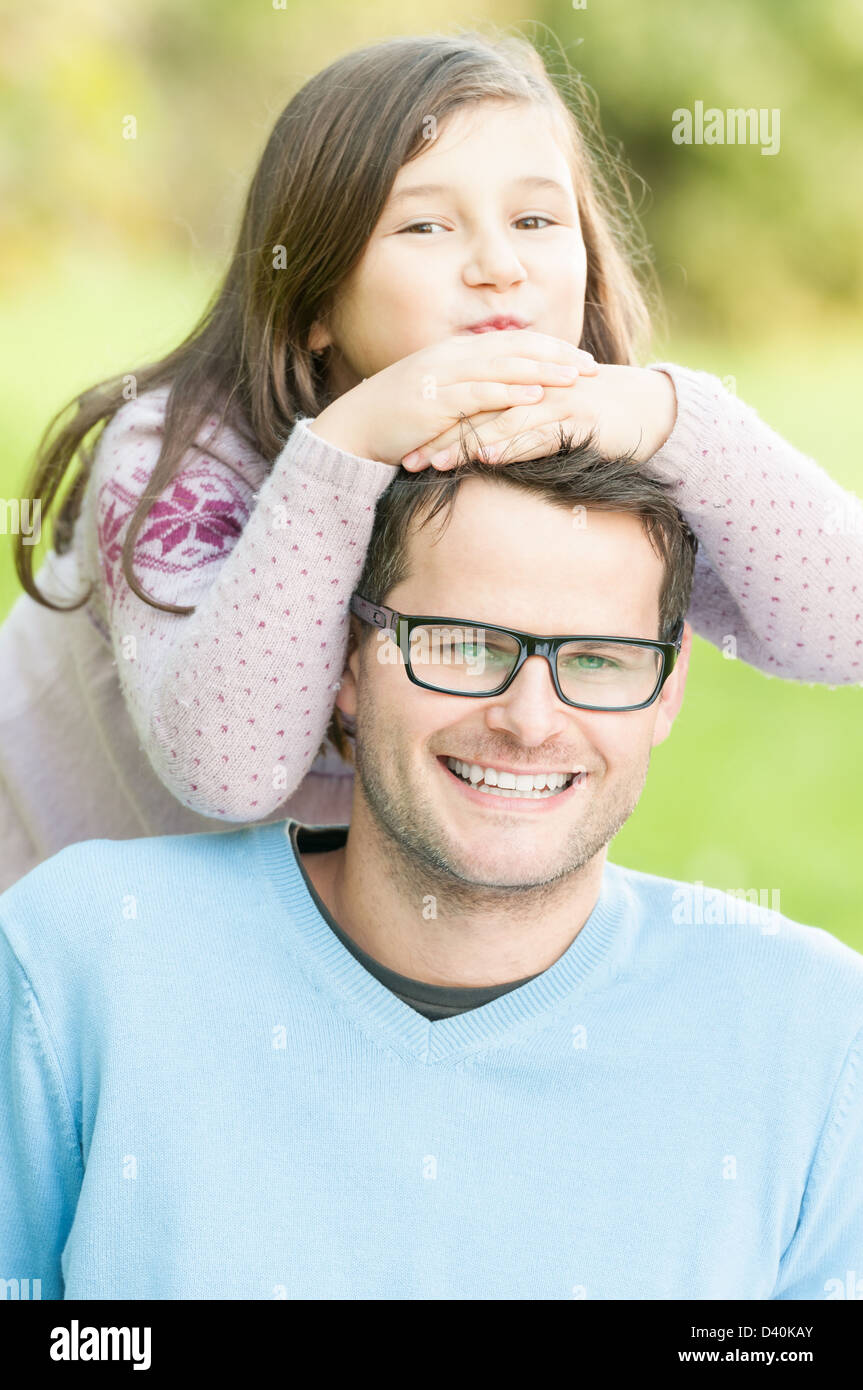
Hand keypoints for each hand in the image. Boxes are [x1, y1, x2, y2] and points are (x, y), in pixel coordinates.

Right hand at [306, 331, 598, 465]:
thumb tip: (502, 401)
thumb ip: (470, 395)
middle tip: (592, 367)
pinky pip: (479, 394)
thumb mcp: (440, 400)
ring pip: (503, 367)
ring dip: (542, 371)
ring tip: (575, 378)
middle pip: (515, 349)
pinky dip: (509, 393)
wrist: (356, 428)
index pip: (512, 344)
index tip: (580, 359)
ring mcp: (444, 377)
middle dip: (557, 356)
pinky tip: (535, 396)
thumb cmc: (399, 420)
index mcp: (457, 354)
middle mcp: (454, 357)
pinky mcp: (436, 401)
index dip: (549, 349)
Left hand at [400, 364, 677, 470]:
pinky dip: (511, 446)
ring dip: (466, 444)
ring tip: (437, 462)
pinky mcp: (577, 417)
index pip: (471, 405)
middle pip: (477, 413)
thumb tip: (486, 450)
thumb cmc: (601, 418)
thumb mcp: (554, 417)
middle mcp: (534, 388)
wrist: (652, 410)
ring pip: (500, 422)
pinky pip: (538, 433)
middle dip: (440, 437)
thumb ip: (521, 427)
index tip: (408, 447)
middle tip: (408, 460)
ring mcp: (555, 400)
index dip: (438, 426)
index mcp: (524, 386)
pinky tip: (488, 458)